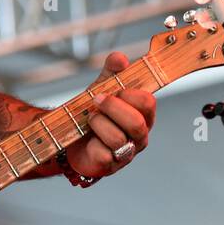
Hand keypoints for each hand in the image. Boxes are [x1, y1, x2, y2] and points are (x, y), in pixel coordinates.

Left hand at [66, 51, 156, 178]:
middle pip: (136, 123)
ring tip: (90, 118)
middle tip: (97, 100)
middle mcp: (140, 135)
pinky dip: (92, 143)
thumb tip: (119, 59)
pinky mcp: (111, 166)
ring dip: (99, 123)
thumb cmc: (97, 114)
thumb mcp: (102, 89)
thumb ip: (111, 72)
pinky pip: (104, 154)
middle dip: (113, 107)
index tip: (115, 90)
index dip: (130, 94)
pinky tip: (88, 139)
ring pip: (117, 138)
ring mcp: (127, 152)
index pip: (148, 103)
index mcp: (143, 115)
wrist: (75, 141)